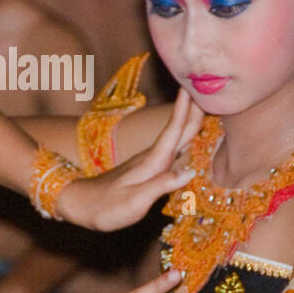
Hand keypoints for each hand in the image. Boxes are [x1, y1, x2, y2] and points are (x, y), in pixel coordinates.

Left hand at [56, 88, 203, 231]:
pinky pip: (173, 149)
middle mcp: (153, 157)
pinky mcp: (148, 170)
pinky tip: (191, 139)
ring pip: (177, 137)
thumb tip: (191, 171)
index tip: (196, 85)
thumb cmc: (107, 206)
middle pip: (179, 129)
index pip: (174, 130)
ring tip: (207, 107)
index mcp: (152, 161)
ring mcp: (149, 162)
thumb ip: (161, 185)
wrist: (82, 206)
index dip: (187, 108)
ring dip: (191, 120)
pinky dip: (185, 139)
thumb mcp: (135, 201)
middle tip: (211, 89)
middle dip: (195, 108)